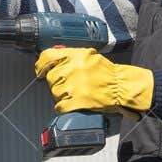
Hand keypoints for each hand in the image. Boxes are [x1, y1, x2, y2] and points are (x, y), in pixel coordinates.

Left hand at [33, 47, 152, 114]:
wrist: (121, 87)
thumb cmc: (106, 73)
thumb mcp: (89, 56)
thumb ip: (71, 55)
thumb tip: (52, 57)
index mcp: (75, 56)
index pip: (48, 57)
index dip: (41, 65)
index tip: (40, 71)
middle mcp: (73, 69)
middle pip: (51, 78)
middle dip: (57, 82)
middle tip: (69, 84)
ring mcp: (74, 86)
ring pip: (55, 92)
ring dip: (61, 95)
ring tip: (75, 93)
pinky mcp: (77, 101)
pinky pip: (60, 106)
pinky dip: (64, 106)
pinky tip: (72, 103)